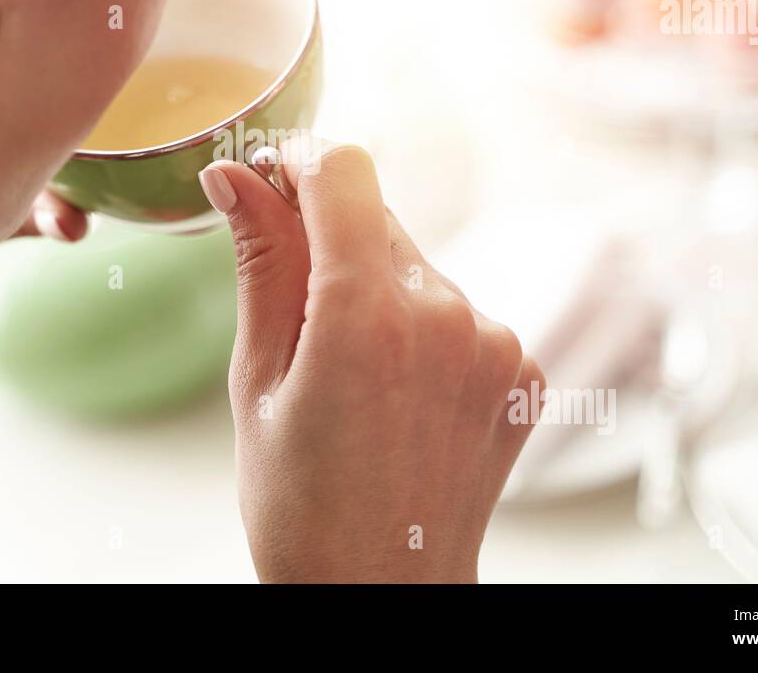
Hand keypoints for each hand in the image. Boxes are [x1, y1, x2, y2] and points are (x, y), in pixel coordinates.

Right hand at [199, 140, 543, 582]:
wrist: (382, 593)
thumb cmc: (301, 506)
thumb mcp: (258, 380)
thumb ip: (261, 263)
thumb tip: (235, 179)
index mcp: (369, 316)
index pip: (344, 172)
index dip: (301, 163)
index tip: (274, 181)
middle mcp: (447, 316)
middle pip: (379, 217)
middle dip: (329, 236)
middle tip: (295, 307)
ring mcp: (495, 343)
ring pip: (418, 265)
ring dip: (377, 285)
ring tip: (349, 370)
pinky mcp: (521, 367)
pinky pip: (458, 309)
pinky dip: (421, 326)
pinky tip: (396, 390)